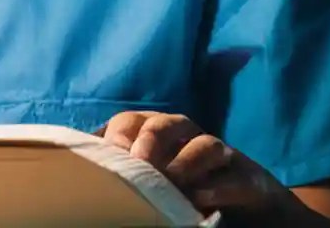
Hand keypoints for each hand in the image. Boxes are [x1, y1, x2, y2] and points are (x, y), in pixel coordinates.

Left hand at [98, 111, 296, 219]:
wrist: (243, 207)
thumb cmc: (180, 191)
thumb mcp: (146, 180)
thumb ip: (122, 172)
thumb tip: (82, 175)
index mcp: (153, 134)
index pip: (129, 121)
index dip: (117, 134)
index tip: (105, 156)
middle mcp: (184, 137)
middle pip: (164, 123)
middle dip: (150, 138)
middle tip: (139, 163)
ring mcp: (217, 155)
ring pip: (203, 143)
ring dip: (185, 161)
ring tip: (173, 182)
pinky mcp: (247, 177)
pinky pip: (233, 175)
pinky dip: (216, 186)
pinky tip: (201, 198)